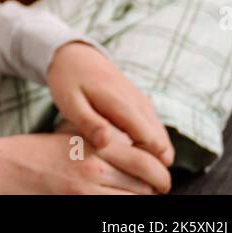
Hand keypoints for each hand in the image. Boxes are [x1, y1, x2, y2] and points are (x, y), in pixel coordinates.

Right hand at [0, 132, 165, 193]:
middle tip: (159, 189)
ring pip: (135, 200)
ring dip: (142, 199)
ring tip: (139, 196)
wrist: (5, 166)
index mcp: (95, 142)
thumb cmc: (36, 149)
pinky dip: (123, 207)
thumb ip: (101, 139)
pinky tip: (118, 201)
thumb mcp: (70, 134)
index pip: (146, 158)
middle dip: (158, 188)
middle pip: (147, 182)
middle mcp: (96, 164)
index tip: (161, 173)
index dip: (161, 170)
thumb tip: (133, 145)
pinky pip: (115, 210)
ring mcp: (88, 187)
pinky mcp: (78, 202)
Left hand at [46, 41, 174, 172]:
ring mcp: (144, 103)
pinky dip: (149, 143)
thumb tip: (106, 143)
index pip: (154, 145)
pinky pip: (155, 130)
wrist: (75, 54)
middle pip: (163, 145)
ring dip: (152, 155)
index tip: (133, 178)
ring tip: (130, 167)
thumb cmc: (68, 80)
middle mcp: (141, 104)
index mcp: (124, 105)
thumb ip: (89, 123)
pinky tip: (128, 151)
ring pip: (162, 138)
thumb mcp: (69, 102)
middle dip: (153, 165)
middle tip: (132, 178)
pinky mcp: (142, 103)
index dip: (150, 166)